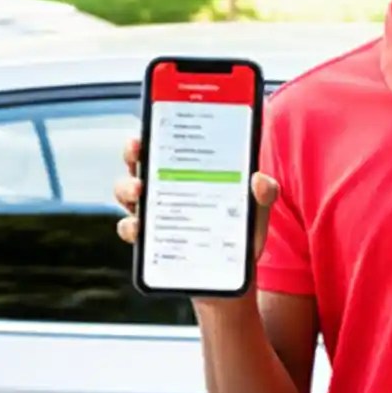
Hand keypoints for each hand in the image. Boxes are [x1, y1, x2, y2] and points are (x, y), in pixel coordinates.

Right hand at [114, 137, 279, 268]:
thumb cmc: (241, 231)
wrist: (233, 276)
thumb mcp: (257, 208)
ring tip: (139, 190)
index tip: (153, 116)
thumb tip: (261, 180)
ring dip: (127, 187)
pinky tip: (139, 227)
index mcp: (189, 170)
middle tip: (137, 149)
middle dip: (132, 152)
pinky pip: (130, 230)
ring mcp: (155, 213)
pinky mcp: (150, 242)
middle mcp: (166, 187)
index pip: (168, 142)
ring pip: (128, 193)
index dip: (158, 126)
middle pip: (140, 162)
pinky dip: (130, 227)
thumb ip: (264, 192)